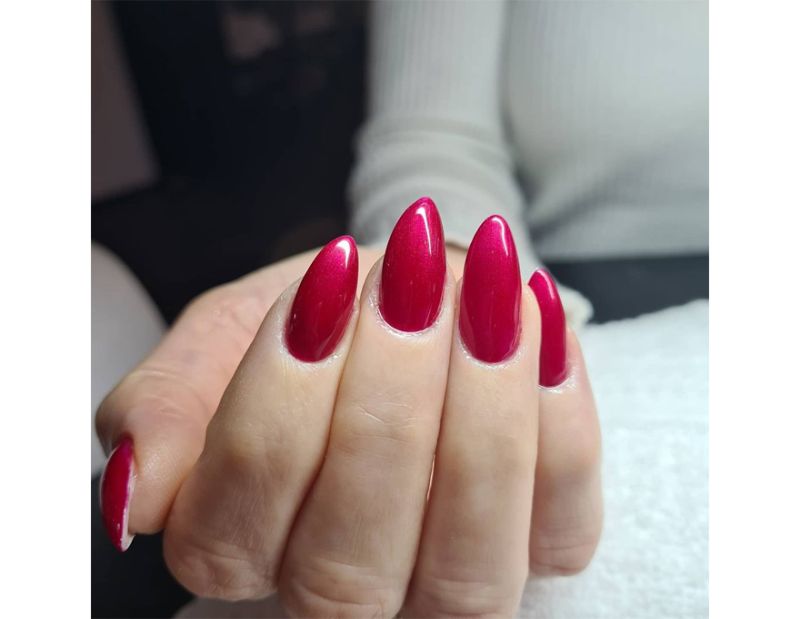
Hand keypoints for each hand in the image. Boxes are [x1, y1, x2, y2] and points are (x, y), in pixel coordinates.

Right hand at [96, 199, 601, 616]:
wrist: (413, 287)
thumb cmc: (318, 314)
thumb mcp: (220, 336)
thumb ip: (162, 407)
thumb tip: (132, 495)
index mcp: (241, 547)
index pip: (234, 525)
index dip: (279, 403)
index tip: (323, 285)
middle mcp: (348, 591)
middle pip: (351, 561)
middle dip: (384, 406)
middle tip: (406, 284)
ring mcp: (454, 583)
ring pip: (470, 561)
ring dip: (478, 410)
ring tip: (481, 292)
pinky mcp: (545, 548)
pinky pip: (564, 519)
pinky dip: (558, 411)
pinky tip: (530, 316)